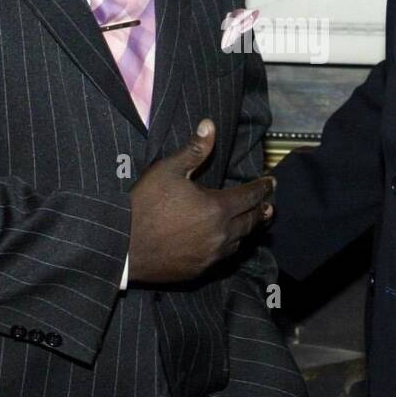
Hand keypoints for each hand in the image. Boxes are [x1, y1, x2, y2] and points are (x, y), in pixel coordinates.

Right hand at [127, 119, 273, 284]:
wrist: (122, 246)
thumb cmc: (144, 205)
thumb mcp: (168, 171)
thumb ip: (194, 150)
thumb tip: (210, 125)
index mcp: (217, 208)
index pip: (249, 195)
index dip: (263, 187)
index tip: (272, 182)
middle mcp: (221, 234)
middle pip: (250, 221)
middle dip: (260, 209)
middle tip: (269, 204)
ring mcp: (211, 255)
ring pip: (239, 242)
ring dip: (248, 230)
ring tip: (254, 223)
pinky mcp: (199, 271)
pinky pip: (223, 258)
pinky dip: (231, 247)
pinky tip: (229, 244)